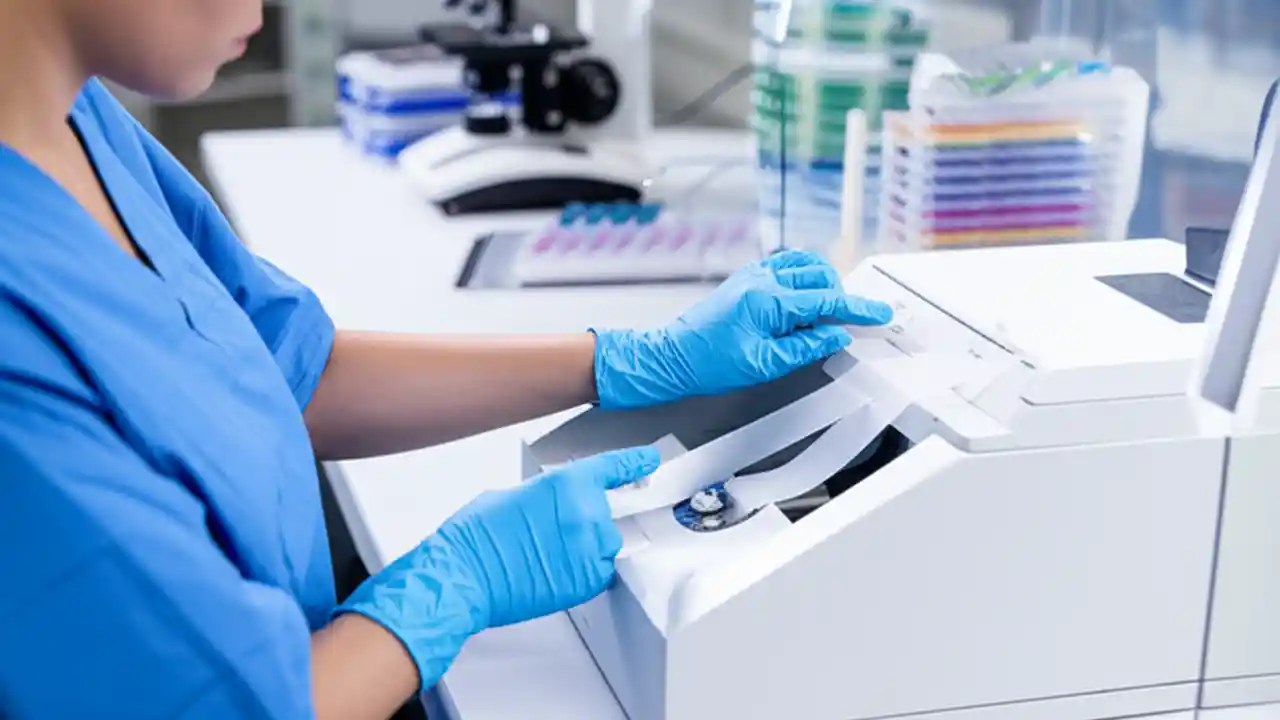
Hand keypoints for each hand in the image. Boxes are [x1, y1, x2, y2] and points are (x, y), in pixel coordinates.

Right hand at [337, 446, 659, 688]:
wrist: (464, 575)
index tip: (649, 460)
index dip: (635, 462)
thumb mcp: (512, 495)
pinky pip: (597, 572)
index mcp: (567, 483)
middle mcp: (587, 513)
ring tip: (546, 556)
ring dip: (584, 548)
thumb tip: (553, 504)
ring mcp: (590, 549)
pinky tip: (550, 572)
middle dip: (584, 521)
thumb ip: (546, 495)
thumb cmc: (476, 536)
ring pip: (604, 545)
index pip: (614, 466)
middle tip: (550, 534)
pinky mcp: (586, 581)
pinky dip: (581, 572)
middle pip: (606, 514)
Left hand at [592, 250, 892, 408]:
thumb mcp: (762, 365)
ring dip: (823, 285)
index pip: (825, 301)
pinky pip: (787, 265)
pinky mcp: (747, 278)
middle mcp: (761, 280)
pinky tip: (803, 301)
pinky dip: (805, 278)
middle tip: (848, 324)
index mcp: (767, 301)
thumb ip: (804, 348)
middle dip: (840, 298)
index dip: (857, 309)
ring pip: (806, 265)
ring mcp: (753, 275)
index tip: (880, 314)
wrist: (671, 357)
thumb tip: (836, 336)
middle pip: (820, 277)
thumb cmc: (707, 363)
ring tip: (823, 316)